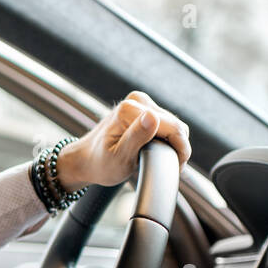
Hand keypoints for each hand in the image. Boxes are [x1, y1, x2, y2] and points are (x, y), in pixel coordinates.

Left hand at [55, 90, 191, 191]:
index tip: (177, 167)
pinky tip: (158, 151)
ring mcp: (140, 102)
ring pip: (173, 124)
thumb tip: (153, 117)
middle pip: (176, 124)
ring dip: (174, 143)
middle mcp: (136, 100)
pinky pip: (166, 123)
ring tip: (163, 160)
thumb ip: (136, 137)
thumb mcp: (119, 158)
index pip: (173, 127)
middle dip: (178, 147)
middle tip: (171, 167)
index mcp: (130, 110)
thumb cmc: (100, 164)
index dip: (180, 150)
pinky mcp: (143, 107)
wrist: (87, 160)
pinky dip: (167, 139)